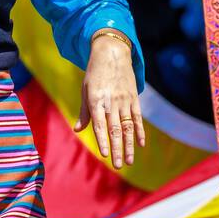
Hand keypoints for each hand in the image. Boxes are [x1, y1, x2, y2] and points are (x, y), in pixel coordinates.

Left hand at [74, 33, 145, 168]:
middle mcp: (111, 101)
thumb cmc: (95, 73)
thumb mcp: (85, 90)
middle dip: (116, 148)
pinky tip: (141, 144)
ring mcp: (124, 99)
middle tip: (118, 165)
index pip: (99, 125)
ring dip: (129, 145)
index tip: (105, 154)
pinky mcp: (134, 97)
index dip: (102, 140)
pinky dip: (140, 131)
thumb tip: (77, 130)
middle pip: (115, 129)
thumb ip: (85, 112)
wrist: (112, 52)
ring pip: (128, 126)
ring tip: (129, 161)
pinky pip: (138, 117)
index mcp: (96, 100)